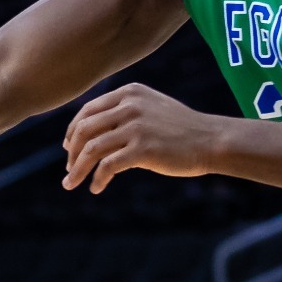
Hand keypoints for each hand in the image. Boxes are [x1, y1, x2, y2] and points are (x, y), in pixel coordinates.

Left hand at [63, 83, 228, 193]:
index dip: (72, 131)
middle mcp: (129, 106)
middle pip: (84, 130)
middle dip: (72, 153)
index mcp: (129, 93)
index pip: (87, 110)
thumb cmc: (180, 128)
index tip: (69, 148)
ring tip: (71, 184)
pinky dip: (97, 179)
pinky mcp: (142, 149)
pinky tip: (96, 188)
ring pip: (92, 149)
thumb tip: (88, 132)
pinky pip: (108, 166)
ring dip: (77, 169)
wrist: (212, 140)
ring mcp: (136, 127)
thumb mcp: (150, 108)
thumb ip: (122, 112)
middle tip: (68, 170)